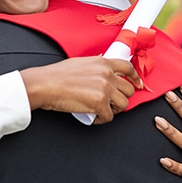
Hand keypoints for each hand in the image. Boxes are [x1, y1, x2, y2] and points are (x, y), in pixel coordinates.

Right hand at [20, 56, 140, 124]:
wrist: (45, 85)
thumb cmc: (56, 75)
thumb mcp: (81, 62)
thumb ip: (96, 66)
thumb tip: (102, 70)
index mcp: (103, 63)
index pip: (128, 68)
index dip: (135, 78)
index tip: (137, 84)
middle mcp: (107, 75)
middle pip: (128, 90)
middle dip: (121, 97)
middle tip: (111, 102)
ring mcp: (105, 90)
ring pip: (123, 105)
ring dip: (114, 109)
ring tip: (102, 110)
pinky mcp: (100, 104)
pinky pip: (109, 117)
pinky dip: (101, 119)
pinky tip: (92, 117)